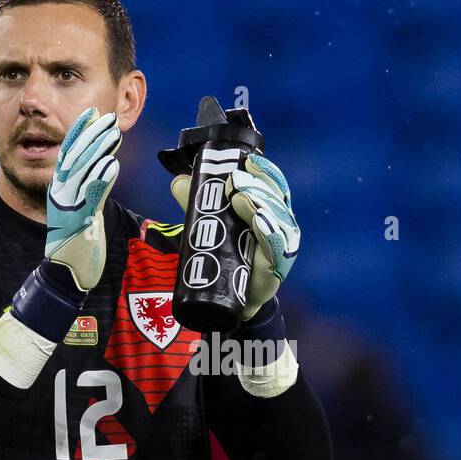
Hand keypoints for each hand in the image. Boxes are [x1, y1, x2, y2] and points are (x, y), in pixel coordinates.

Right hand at [46, 107, 120, 290]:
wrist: (66, 274)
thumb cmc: (78, 240)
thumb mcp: (86, 207)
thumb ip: (94, 185)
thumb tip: (108, 161)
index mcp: (61, 188)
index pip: (70, 153)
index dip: (80, 131)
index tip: (93, 111)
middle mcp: (61, 195)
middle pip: (75, 158)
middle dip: (91, 135)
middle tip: (107, 115)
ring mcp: (68, 208)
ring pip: (82, 174)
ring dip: (98, 151)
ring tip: (113, 133)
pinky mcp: (77, 224)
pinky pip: (89, 199)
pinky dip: (100, 180)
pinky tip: (112, 165)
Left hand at [170, 153, 299, 320]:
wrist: (231, 299)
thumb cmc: (227, 256)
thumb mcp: (212, 226)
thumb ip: (197, 204)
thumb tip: (179, 180)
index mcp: (269, 209)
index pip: (273, 184)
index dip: (264, 171)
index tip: (248, 160)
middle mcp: (281, 225)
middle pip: (276, 198)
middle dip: (257, 186)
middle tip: (233, 181)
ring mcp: (281, 247)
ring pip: (277, 220)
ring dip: (259, 205)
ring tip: (238, 197)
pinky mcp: (276, 269)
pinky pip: (275, 248)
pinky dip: (268, 233)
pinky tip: (258, 223)